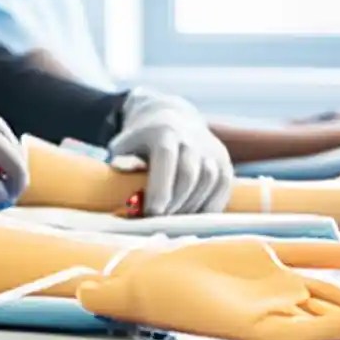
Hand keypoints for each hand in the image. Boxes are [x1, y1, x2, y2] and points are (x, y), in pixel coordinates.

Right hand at [77, 238, 339, 339]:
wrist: (147, 277)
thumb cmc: (139, 293)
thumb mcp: (126, 296)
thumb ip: (111, 296)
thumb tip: (81, 293)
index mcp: (244, 328)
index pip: (299, 336)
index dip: (335, 331)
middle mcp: (270, 314)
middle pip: (331, 323)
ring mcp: (275, 290)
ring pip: (334, 296)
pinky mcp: (271, 263)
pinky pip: (315, 260)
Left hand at [108, 88, 233, 215]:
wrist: (173, 117)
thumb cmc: (140, 139)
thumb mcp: (123, 144)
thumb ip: (118, 162)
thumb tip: (114, 185)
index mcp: (164, 132)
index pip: (165, 159)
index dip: (160, 187)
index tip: (152, 212)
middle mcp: (191, 139)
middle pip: (188, 175)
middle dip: (175, 203)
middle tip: (160, 222)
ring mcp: (211, 150)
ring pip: (208, 182)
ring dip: (192, 206)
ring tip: (174, 222)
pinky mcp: (225, 161)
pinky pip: (223, 188)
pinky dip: (211, 206)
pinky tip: (195, 218)